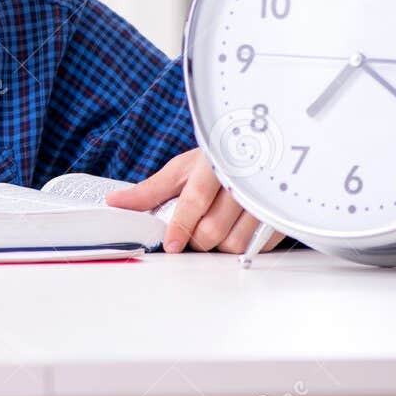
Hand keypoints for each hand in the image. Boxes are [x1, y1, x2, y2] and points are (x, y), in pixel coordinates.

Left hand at [105, 147, 283, 254]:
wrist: (261, 148)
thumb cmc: (218, 159)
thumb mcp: (183, 168)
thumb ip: (150, 190)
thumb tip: (116, 203)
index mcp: (214, 165)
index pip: (195, 201)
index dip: (180, 226)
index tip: (170, 244)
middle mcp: (242, 182)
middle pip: (212, 230)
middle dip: (195, 238)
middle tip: (191, 229)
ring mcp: (265, 200)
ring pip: (234, 244)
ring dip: (218, 243)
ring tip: (215, 225)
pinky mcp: (279, 217)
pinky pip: (255, 247)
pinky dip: (240, 244)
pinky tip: (236, 228)